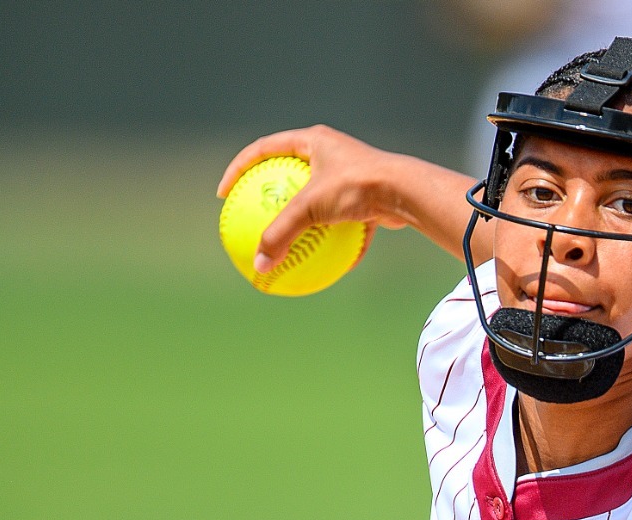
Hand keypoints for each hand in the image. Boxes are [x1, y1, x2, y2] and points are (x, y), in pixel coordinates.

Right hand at [216, 126, 409, 273]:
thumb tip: (259, 266)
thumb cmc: (357, 187)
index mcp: (313, 141)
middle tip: (251, 215)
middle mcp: (331, 153)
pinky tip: (327, 266)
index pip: (263, 149)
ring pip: (318, 199)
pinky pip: (343, 221)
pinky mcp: (368, 197)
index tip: (225, 194)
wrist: (407, 192)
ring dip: (303, 220)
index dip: (238, 169)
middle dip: (271, 194)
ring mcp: (350, 175)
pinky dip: (334, 240)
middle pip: (289, 172)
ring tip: (287, 242)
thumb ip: (281, 234)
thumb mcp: (310, 208)